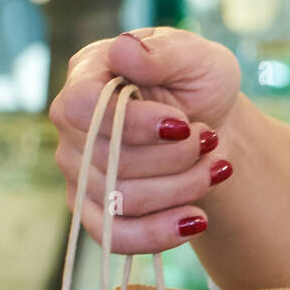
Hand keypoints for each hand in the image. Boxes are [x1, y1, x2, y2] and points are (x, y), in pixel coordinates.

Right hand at [50, 28, 241, 253]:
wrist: (212, 133)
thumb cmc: (201, 87)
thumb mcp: (198, 57)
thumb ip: (164, 51)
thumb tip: (122, 51)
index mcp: (87, 76)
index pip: (84, 107)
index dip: (133, 125)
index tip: (182, 126)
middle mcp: (73, 129)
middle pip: (113, 161)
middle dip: (175, 159)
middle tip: (211, 142)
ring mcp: (80, 175)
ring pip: (122, 202)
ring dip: (182, 189)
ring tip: (216, 168)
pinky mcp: (96, 214)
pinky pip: (115, 238)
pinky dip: (160, 233)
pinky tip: (196, 219)